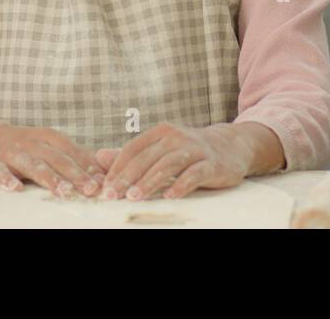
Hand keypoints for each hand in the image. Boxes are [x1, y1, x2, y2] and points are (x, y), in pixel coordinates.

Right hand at [0, 120, 104, 197]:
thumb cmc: (26, 146)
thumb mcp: (49, 145)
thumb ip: (75, 157)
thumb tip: (106, 171)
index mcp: (48, 137)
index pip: (72, 150)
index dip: (87, 165)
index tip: (103, 180)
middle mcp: (31, 143)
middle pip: (56, 159)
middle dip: (74, 174)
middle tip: (90, 189)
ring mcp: (11, 153)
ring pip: (32, 165)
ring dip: (48, 178)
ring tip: (62, 191)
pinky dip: (7, 180)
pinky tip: (16, 189)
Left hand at [94, 122, 253, 200]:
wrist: (230, 145)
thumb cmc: (188, 150)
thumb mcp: (160, 148)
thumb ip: (131, 154)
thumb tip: (99, 158)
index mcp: (161, 132)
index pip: (133, 149)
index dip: (117, 168)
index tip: (105, 187)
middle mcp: (176, 137)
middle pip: (147, 158)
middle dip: (127, 178)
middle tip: (112, 196)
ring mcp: (195, 149)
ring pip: (167, 165)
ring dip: (149, 182)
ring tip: (134, 197)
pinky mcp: (211, 164)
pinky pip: (194, 175)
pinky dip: (181, 185)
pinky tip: (169, 197)